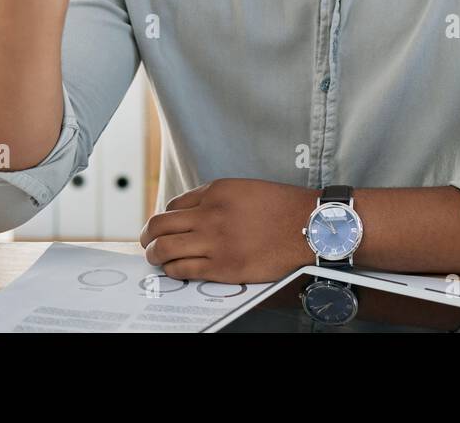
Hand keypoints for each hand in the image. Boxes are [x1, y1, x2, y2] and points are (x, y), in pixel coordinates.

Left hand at [139, 179, 318, 283]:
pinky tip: (174, 269)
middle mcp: (211, 214)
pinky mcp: (223, 267)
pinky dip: (172, 270)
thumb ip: (217, 199)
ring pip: (165, 248)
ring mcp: (216, 242)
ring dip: (155, 255)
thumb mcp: (246, 190)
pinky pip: (183, 269)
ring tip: (156, 259)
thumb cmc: (284, 209)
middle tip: (148, 243)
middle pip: (160, 225)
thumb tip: (192, 213)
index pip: (173, 206)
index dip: (166, 219)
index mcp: (217, 192)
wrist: (311, 228)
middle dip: (148, 236)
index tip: (166, 227)